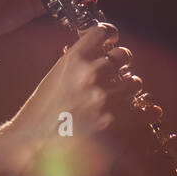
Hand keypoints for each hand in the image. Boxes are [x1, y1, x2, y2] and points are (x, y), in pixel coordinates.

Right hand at [0, 24, 131, 170]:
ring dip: (130, 86)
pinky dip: (144, 111)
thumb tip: (99, 53)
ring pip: (134, 82)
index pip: (102, 31)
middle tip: (119, 68)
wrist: (31, 144)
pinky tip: (145, 110)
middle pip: (123, 55)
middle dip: (123, 61)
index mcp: (71, 59)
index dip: (110, 33)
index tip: (112, 39)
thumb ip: (76, 64)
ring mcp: (102, 98)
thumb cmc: (40, 112)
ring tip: (124, 93)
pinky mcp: (112, 122)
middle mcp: (89, 74)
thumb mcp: (54, 78)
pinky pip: (140, 110)